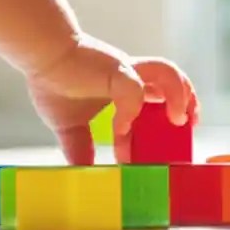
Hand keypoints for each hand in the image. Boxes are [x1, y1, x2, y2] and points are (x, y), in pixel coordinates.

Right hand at [27, 34, 197, 164]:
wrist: (40, 56)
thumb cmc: (53, 82)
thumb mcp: (69, 127)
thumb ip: (79, 148)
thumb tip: (83, 174)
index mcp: (124, 87)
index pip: (154, 102)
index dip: (156, 128)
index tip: (143, 157)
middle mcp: (131, 76)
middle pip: (172, 81)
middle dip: (188, 100)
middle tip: (189, 126)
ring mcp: (126, 71)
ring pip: (167, 74)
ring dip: (179, 97)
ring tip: (180, 120)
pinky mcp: (117, 71)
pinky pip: (135, 91)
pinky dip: (132, 113)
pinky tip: (120, 132)